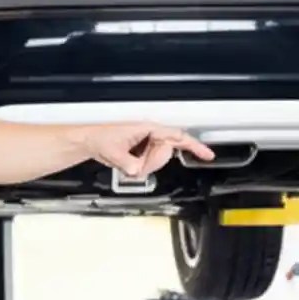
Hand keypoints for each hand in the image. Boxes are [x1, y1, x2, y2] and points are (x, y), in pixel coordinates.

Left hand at [81, 123, 212, 177]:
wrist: (90, 139)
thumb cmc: (100, 137)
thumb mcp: (112, 152)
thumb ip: (127, 163)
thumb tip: (138, 171)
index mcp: (147, 128)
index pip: (176, 136)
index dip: (194, 145)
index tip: (208, 154)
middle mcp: (151, 134)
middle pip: (166, 154)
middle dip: (152, 163)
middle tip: (134, 164)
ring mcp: (148, 143)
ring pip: (158, 162)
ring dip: (145, 166)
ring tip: (127, 160)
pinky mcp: (144, 151)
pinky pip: (150, 165)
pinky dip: (141, 168)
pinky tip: (129, 162)